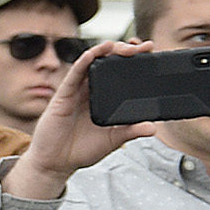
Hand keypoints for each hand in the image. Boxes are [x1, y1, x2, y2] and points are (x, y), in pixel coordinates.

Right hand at [7, 40, 153, 200]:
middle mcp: (91, 91)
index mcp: (104, 99)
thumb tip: (153, 128)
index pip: (120, 73)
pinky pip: (74, 74)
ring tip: (123, 45)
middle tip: (141, 48)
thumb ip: (131, 132)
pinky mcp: (63, 95)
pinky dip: (84, 61)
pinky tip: (94, 53)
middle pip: (108, 62)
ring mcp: (77, 92)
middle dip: (124, 50)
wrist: (56, 163)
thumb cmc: (80, 151)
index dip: (133, 60)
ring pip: (92, 63)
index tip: (150, 52)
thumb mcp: (113, 140)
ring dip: (107, 50)